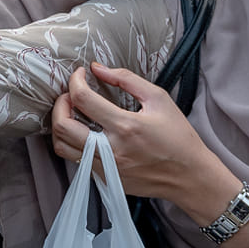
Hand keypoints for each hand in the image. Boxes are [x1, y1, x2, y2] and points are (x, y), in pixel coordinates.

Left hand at [50, 62, 223, 209]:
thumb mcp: (159, 99)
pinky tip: (85, 132)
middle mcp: (111, 150)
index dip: (75, 81)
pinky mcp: (106, 179)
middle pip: (62, 126)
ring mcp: (106, 168)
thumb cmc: (178, 136)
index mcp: (126, 126)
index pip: (83, 99)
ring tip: (72, 114)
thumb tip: (98, 68)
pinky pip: (75, 160)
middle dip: (59, 104)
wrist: (189, 175)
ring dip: (61, 125)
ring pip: (61, 147)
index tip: (81, 74)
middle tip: (70, 94)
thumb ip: (126, 79)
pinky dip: (73, 143)